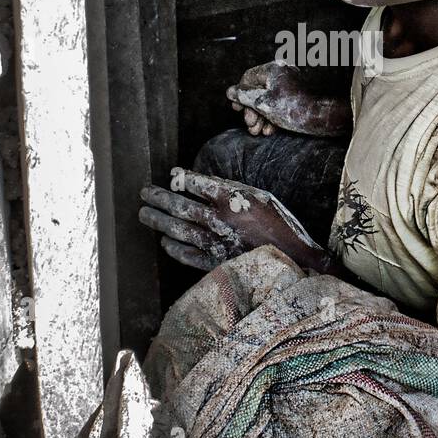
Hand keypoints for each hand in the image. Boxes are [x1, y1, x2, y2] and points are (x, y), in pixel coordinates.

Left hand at [139, 170, 324, 271]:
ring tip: (144, 213)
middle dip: (159, 198)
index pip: (197, 183)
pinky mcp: (214, 263)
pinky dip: (173, 247)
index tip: (172, 174)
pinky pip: (187, 254)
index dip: (181, 177)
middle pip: (180, 206)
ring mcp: (214, 242)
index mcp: (231, 199)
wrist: (293, 262)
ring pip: (178, 229)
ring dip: (158, 220)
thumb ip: (234, 190)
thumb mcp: (263, 198)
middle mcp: (218, 219)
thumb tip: (208, 182)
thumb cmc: (281, 227)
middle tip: (144, 193)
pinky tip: (165, 242)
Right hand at [226, 61, 309, 136]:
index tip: (237, 110)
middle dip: (251, 111)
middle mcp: (281, 74)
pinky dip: (271, 117)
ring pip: (266, 100)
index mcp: (272, 70)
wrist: (320, 117)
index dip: (240, 95)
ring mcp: (288, 85)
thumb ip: (244, 96)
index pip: (248, 79)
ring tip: (258, 132)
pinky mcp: (294, 97)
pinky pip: (277, 105)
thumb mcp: (262, 103)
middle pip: (257, 91)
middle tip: (250, 125)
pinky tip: (269, 130)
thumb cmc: (292, 108)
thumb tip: (230, 92)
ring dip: (260, 118)